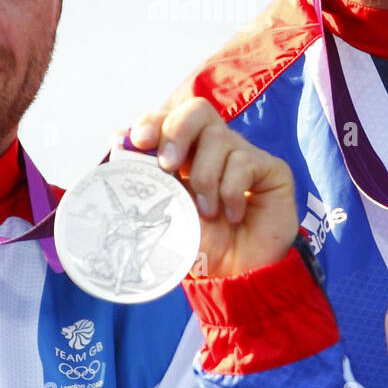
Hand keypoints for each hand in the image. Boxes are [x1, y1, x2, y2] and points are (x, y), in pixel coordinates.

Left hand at [127, 98, 297, 278]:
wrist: (236, 276)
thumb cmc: (199, 246)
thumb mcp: (163, 214)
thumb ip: (145, 179)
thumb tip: (117, 141)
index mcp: (183, 155)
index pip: (167, 120)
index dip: (152, 123)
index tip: (138, 141)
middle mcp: (213, 149)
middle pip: (197, 110)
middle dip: (177, 133)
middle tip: (168, 166)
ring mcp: (243, 155)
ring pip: (218, 138)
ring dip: (205, 179)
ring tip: (207, 212)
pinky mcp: (270, 168)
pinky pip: (244, 162)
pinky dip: (231, 192)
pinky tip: (233, 215)